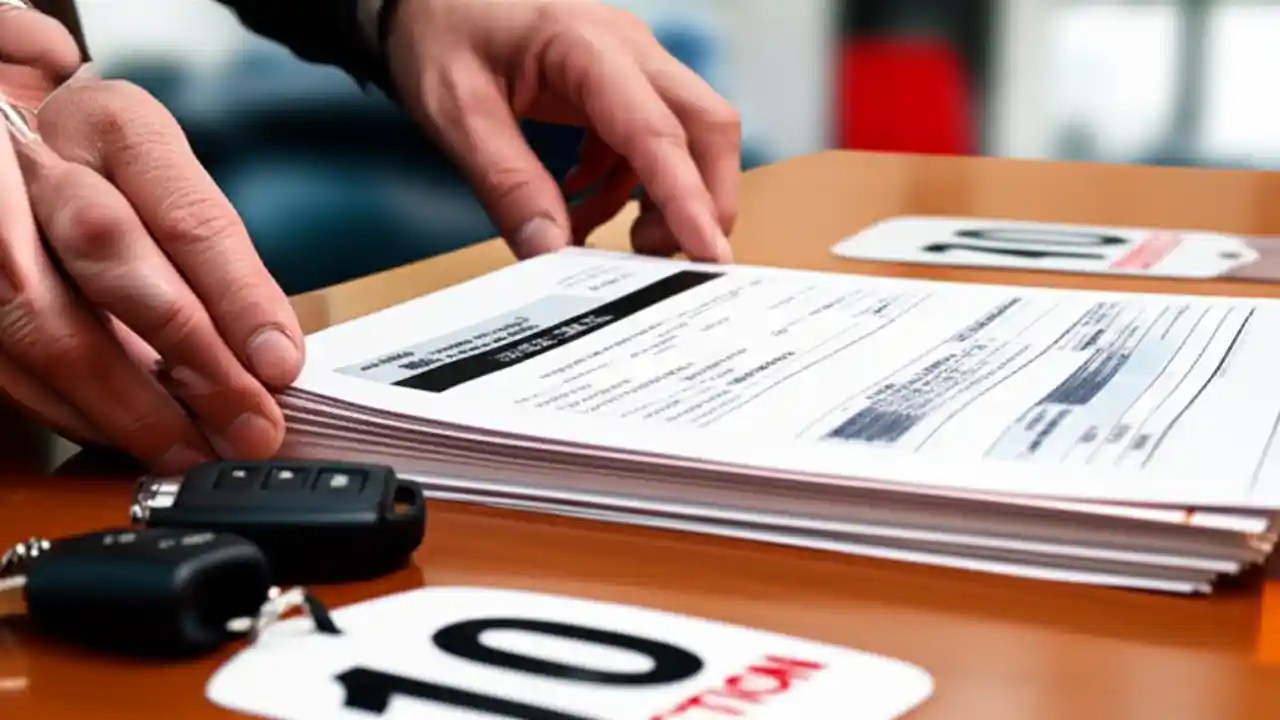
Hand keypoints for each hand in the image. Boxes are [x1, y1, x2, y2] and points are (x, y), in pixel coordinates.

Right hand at [0, 15, 302, 469]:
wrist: (3, 146)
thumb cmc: (100, 171)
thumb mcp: (165, 185)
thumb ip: (213, 257)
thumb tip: (270, 356)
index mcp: (112, 128)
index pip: (185, 214)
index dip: (237, 296)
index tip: (279, 364)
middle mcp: (35, 163)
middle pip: (111, 257)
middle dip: (188, 357)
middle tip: (246, 423)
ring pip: (46, 319)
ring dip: (128, 405)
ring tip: (194, 450)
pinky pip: (9, 361)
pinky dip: (74, 410)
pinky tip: (127, 438)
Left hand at [383, 0, 739, 261]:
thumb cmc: (439, 33)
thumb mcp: (457, 112)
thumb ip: (507, 183)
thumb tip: (550, 253)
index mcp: (586, 45)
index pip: (656, 129)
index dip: (687, 196)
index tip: (706, 251)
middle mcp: (627, 49)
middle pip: (706, 127)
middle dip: (705, 200)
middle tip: (674, 260)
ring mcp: (629, 66)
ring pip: (688, 138)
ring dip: (667, 199)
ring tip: (618, 244)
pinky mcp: (619, 87)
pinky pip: (650, 145)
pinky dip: (631, 189)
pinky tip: (584, 211)